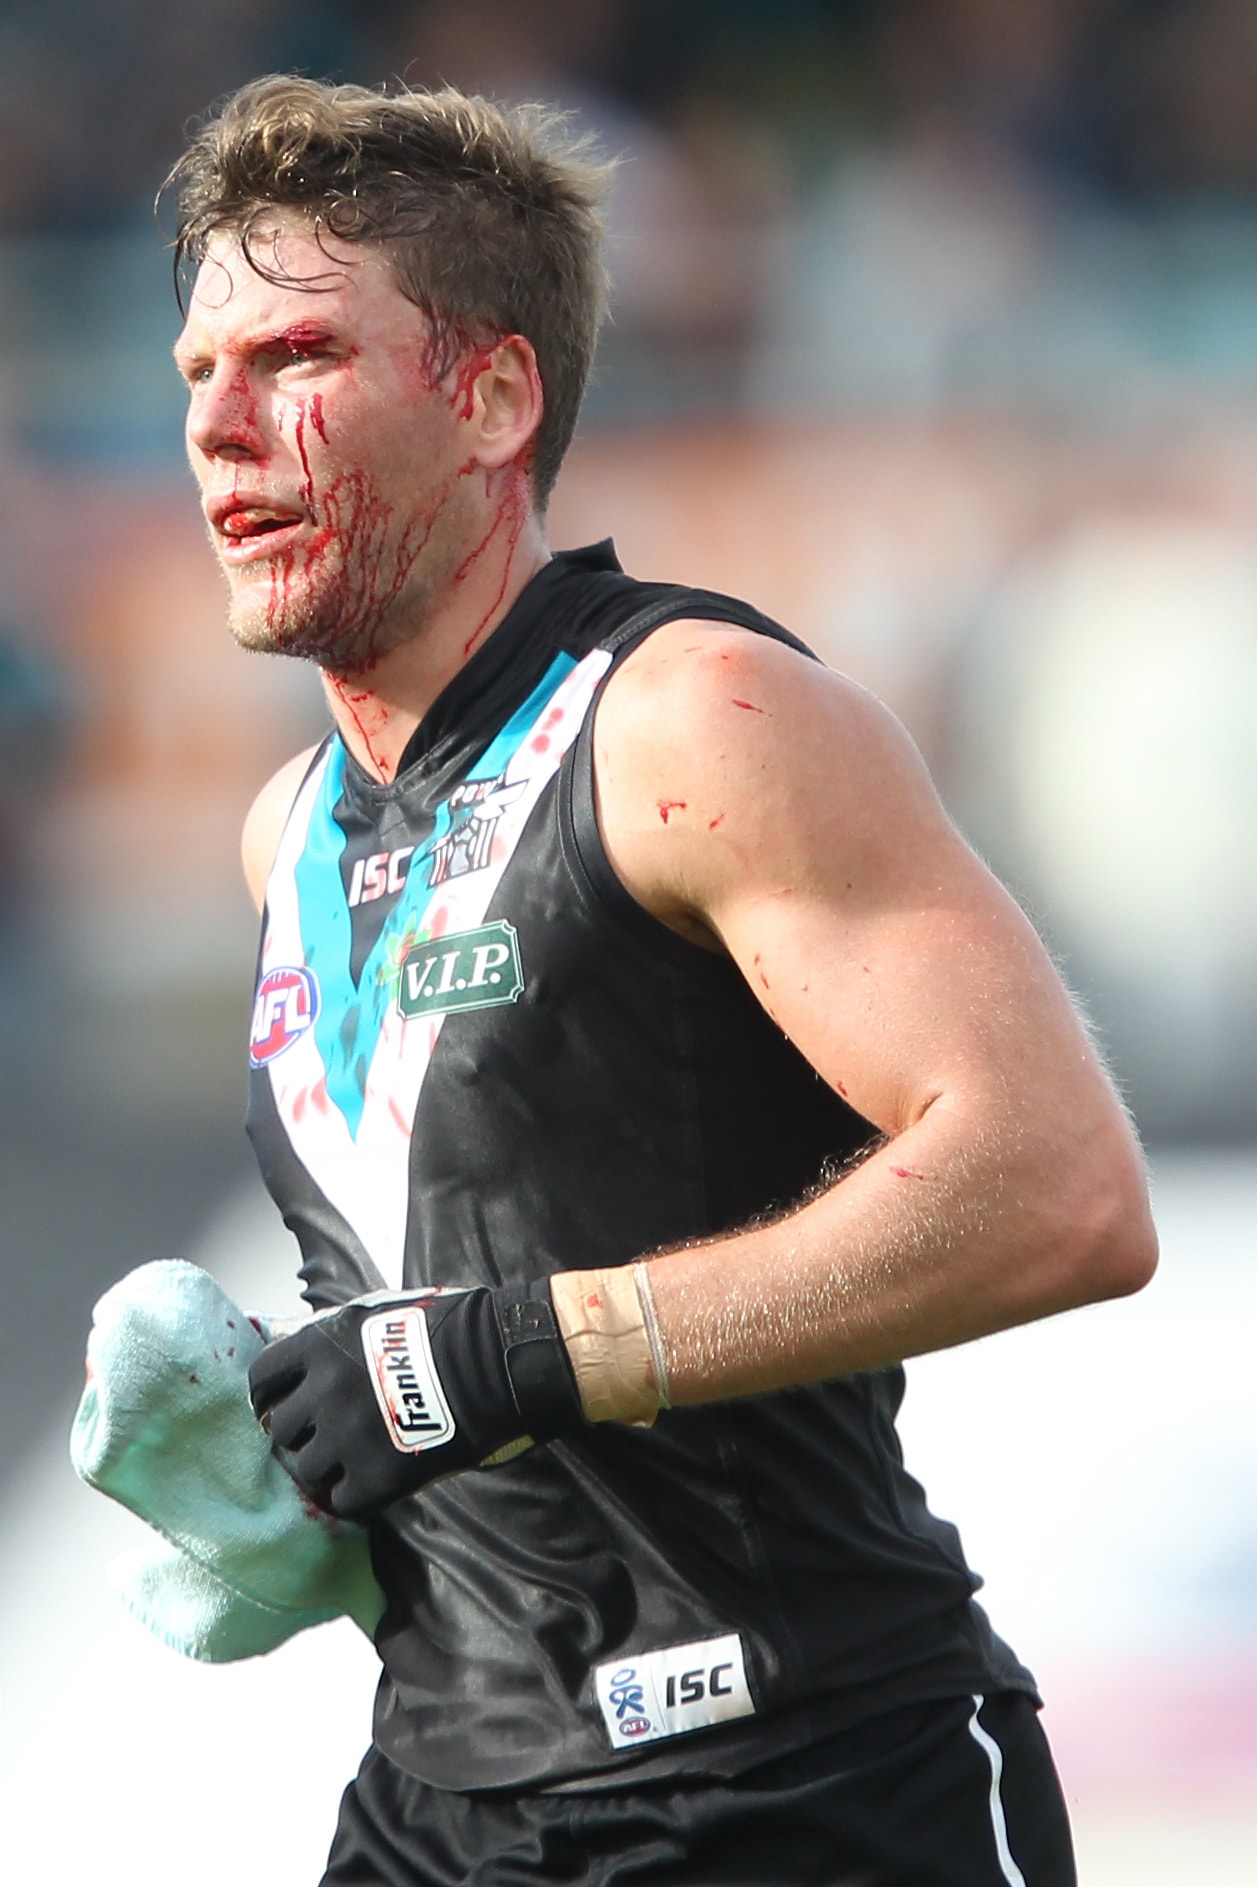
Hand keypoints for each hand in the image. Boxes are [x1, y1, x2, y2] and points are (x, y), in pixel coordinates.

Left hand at [247, 1282, 582, 1520]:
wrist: (495, 1363)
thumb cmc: (447, 1328)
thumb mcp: (378, 1313)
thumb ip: (335, 1338)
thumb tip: (302, 1358)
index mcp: (319, 1345)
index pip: (262, 1379)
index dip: (268, 1396)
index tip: (277, 1407)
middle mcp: (322, 1392)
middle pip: (280, 1430)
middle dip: (300, 1433)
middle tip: (326, 1435)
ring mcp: (346, 1438)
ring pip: (306, 1470)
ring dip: (325, 1467)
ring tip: (353, 1461)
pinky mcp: (376, 1478)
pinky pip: (343, 1501)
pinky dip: (355, 1496)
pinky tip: (375, 1482)